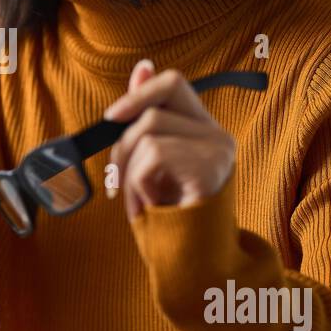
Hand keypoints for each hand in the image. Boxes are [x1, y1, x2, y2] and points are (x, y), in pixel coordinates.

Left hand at [104, 59, 236, 219]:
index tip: (111, 117)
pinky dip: (140, 184)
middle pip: (154, 108)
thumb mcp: (152, 164)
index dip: (137, 93)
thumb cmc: (171, 216)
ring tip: (141, 201)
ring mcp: (218, 151)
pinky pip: (152, 156)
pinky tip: (154, 206)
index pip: (172, 83)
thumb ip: (147, 119)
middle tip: (115, 180)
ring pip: (147, 134)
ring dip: (129, 172)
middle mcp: (218, 135)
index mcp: (205, 129)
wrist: (197, 264)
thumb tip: (142, 65)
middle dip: (122, 142)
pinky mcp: (210, 169)